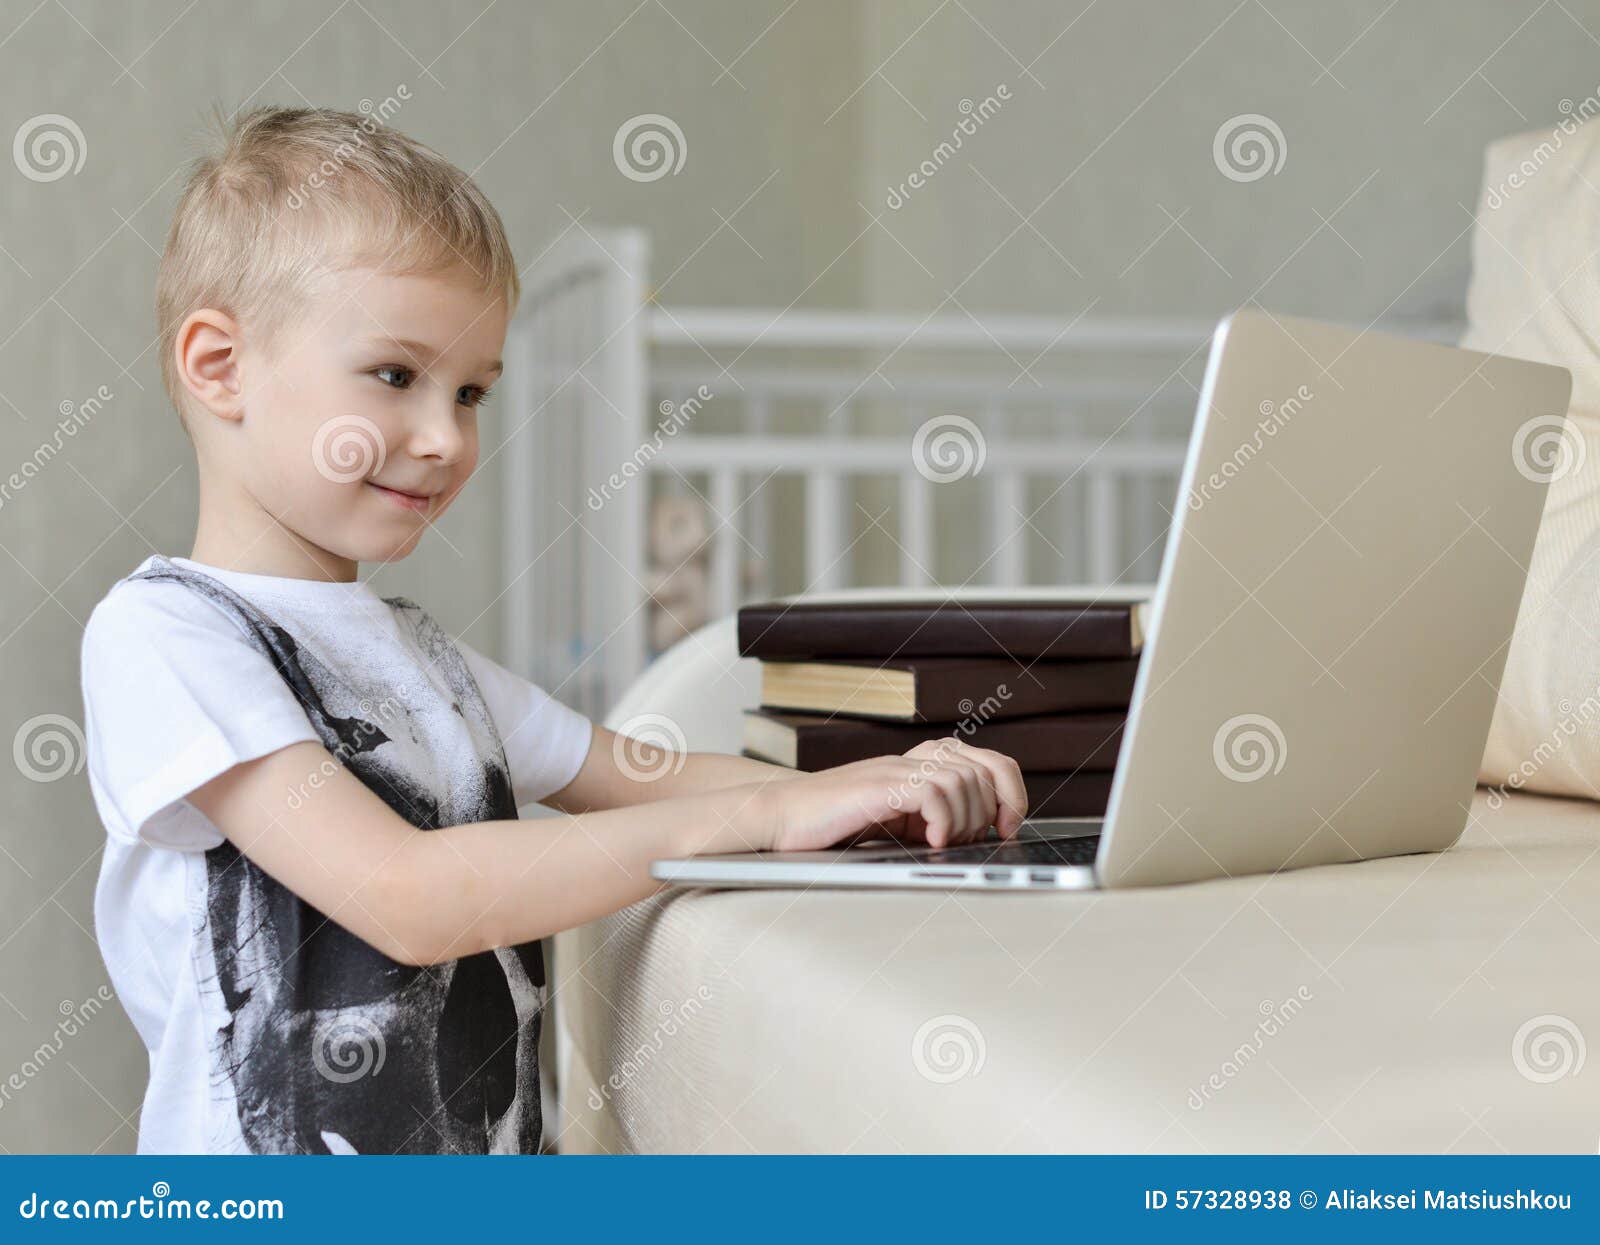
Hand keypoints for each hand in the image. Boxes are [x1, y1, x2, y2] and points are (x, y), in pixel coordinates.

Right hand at [760, 737, 1028, 853]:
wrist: (779, 817)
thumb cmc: (832, 826)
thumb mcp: (896, 822)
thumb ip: (931, 819)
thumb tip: (980, 838)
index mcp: (920, 764)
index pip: (991, 760)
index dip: (1011, 792)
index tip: (1008, 828)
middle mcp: (912, 760)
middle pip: (984, 770)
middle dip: (989, 812)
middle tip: (968, 841)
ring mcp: (895, 770)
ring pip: (962, 780)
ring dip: (964, 820)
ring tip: (942, 843)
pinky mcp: (878, 786)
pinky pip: (933, 792)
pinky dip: (942, 821)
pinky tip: (929, 842)